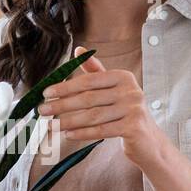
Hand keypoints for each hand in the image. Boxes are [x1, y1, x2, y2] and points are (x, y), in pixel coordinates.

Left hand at [36, 45, 166, 169]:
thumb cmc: (125, 113)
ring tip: (50, 125)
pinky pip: (102, 130)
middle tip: (42, 110)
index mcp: (123, 77)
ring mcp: (133, 109)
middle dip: (62, 105)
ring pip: (93, 116)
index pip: (89, 81)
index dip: (65, 87)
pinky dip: (82, 133)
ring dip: (68, 121)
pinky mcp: (133, 127)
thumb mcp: (113, 90)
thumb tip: (78, 50)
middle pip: (88, 98)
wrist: (148, 141)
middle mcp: (130, 90)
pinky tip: (68, 134)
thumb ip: (96, 72)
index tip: (46, 93)